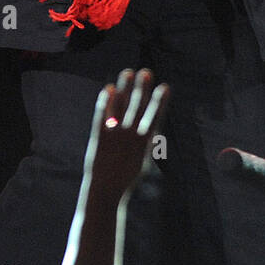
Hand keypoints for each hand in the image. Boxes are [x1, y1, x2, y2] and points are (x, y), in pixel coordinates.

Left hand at [85, 68, 169, 200]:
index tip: (165, 86)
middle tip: (146, 72)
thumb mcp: (141, 160)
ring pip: (121, 107)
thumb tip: (152, 125)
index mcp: (144, 144)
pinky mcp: (100, 137)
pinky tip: (109, 89)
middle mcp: (130, 137)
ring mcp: (114, 136)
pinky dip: (106, 102)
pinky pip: (103, 115)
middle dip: (142, 89)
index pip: (154, 117)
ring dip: (125, 88)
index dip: (160, 101)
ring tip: (128, 72)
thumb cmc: (125, 177)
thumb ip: (145, 141)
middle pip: (138, 108)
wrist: (106, 192)